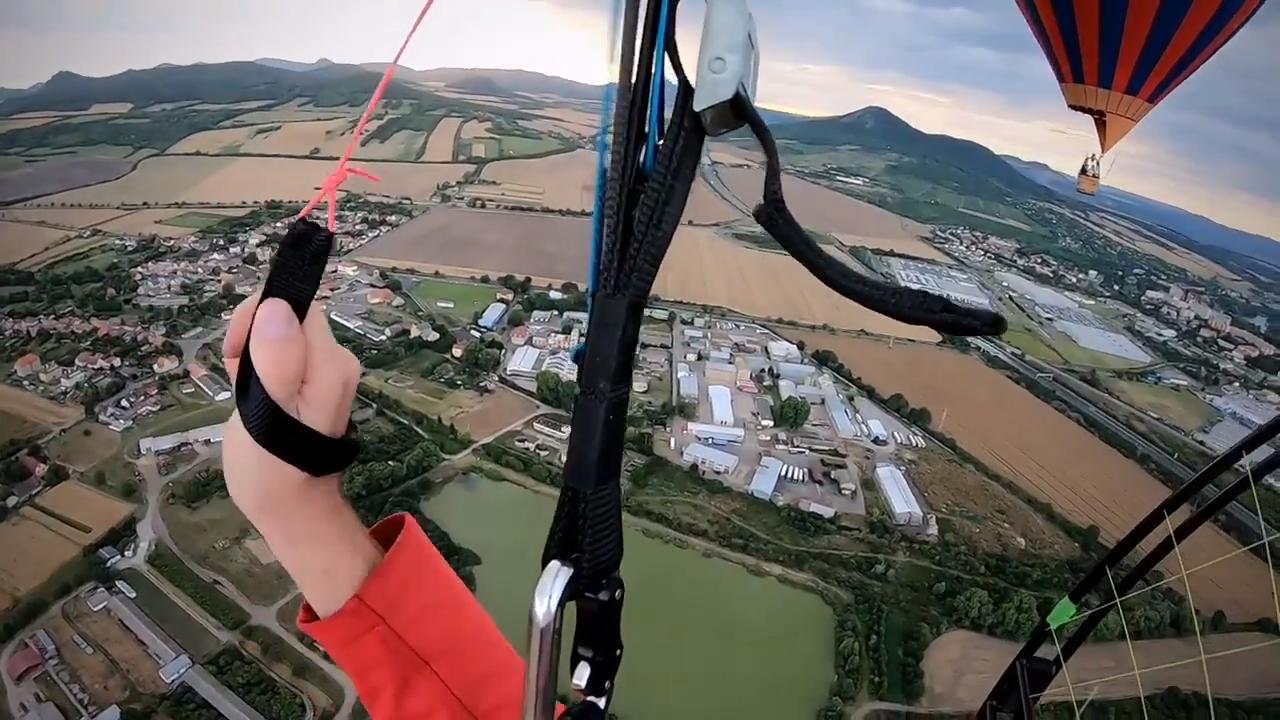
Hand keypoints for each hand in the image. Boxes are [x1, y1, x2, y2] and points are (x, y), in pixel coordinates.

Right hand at [222, 294, 381, 617]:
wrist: (287, 507)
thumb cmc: (273, 468)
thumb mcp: (268, 416)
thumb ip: (277, 361)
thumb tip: (276, 307)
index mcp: (331, 363)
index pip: (296, 306)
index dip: (258, 318)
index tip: (236, 351)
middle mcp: (334, 360)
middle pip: (288, 315)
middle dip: (251, 335)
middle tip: (237, 376)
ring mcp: (321, 371)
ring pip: (277, 332)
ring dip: (249, 351)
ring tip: (242, 388)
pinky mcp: (304, 380)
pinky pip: (275, 351)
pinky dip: (253, 364)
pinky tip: (247, 390)